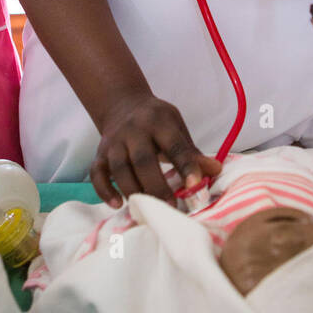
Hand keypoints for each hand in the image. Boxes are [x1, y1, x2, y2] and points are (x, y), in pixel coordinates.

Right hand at [90, 88, 222, 207]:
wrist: (123, 105)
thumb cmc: (156, 122)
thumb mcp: (176, 128)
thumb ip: (191, 151)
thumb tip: (215, 170)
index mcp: (158, 121)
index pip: (174, 145)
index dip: (186, 165)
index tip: (196, 185)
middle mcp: (133, 130)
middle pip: (143, 160)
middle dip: (157, 186)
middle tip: (171, 206)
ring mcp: (113, 142)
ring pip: (119, 168)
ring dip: (133, 190)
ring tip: (147, 208)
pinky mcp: (99, 154)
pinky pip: (97, 174)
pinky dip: (104, 190)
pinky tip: (117, 204)